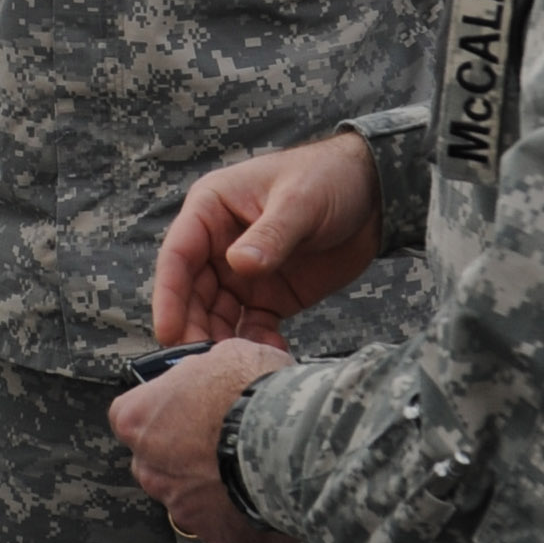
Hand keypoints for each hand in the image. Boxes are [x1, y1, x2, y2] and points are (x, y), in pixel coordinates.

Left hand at [108, 338, 294, 542]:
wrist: (293, 439)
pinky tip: (269, 499)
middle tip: (226, 439)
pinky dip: (245, 519)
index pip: (135, 417)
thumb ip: (201, 374)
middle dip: (186, 455)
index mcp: (139, 420)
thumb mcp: (223, 355)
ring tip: (255, 469)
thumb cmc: (254, 391)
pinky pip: (229, 530)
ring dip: (216, 488)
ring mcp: (184, 510)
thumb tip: (207, 377)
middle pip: (160, 463)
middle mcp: (151, 470)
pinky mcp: (221, 541)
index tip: (192, 408)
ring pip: (194, 499)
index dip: (167, 412)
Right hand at [150, 131, 381, 347]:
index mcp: (211, 210)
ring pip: (217, 315)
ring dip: (220, 341)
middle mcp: (218, 244)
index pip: (178, 256)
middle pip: (192, 294)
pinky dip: (255, 344)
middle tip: (201, 364)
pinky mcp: (269, 296)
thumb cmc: (327, 177)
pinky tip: (269, 357)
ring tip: (235, 365)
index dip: (169, 296)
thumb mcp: (299, 201)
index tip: (168, 332)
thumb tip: (238, 265)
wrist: (375, 194)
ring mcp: (242, 273)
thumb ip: (270, 235)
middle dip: (193, 329)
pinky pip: (251, 326)